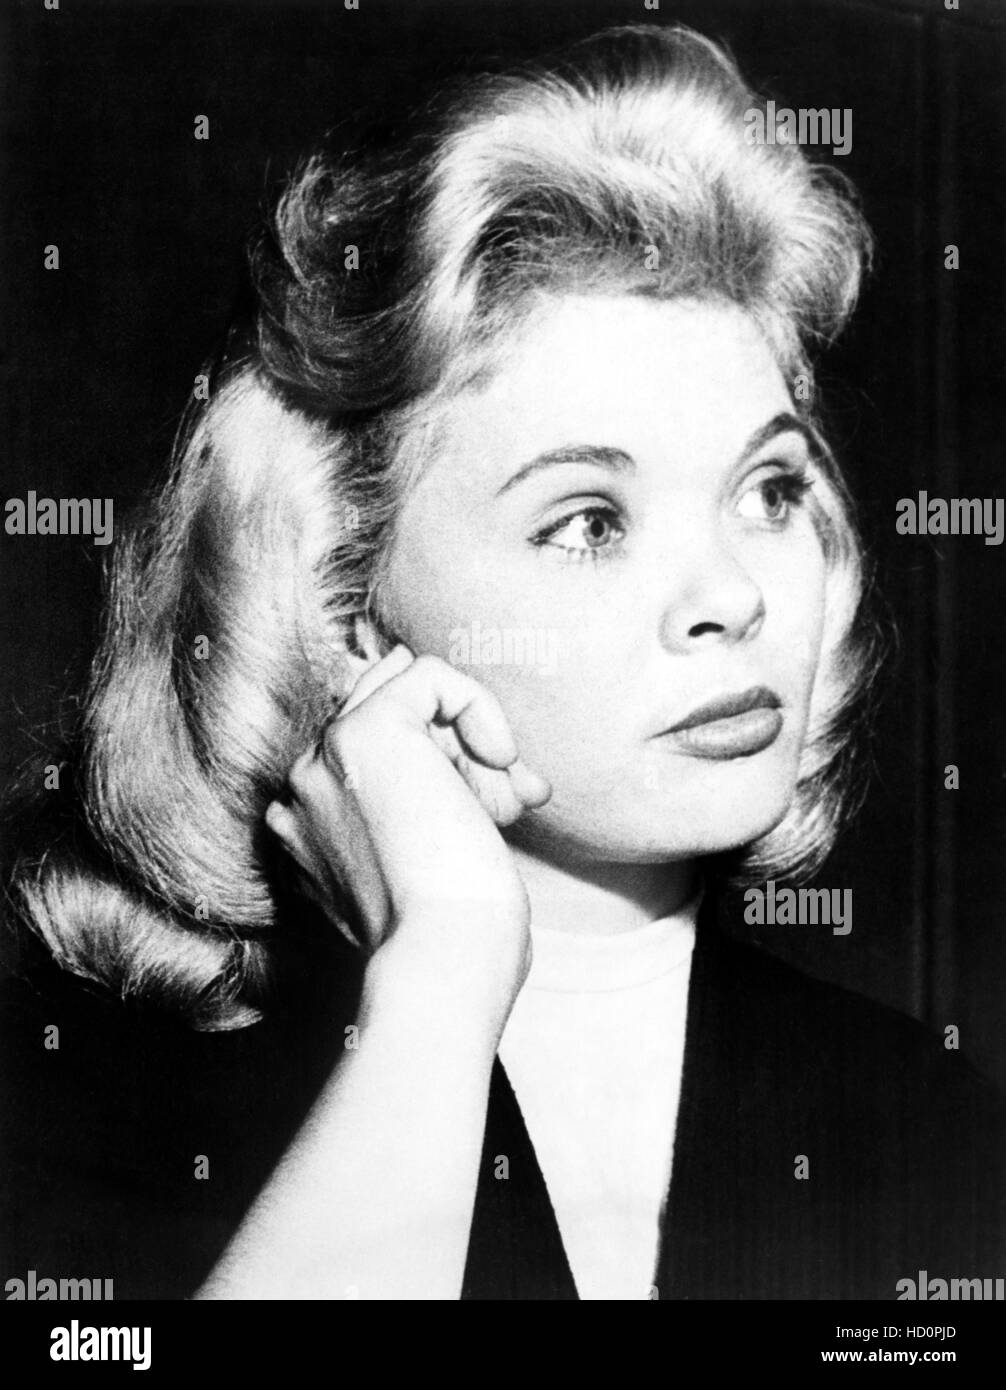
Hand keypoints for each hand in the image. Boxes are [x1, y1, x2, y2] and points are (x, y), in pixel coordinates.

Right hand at [265, 644, 550, 1012]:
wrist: (444, 957)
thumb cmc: (455, 938)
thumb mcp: (439, 867)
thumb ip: (439, 810)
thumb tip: (495, 756)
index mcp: (311, 828)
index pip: (376, 753)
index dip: (447, 770)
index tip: (494, 815)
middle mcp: (303, 792)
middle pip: (390, 717)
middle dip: (462, 754)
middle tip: (506, 807)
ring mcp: (325, 759)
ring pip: (408, 689)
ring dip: (471, 742)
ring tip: (503, 802)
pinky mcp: (364, 733)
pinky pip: (430, 675)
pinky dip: (479, 708)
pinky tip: (499, 760)